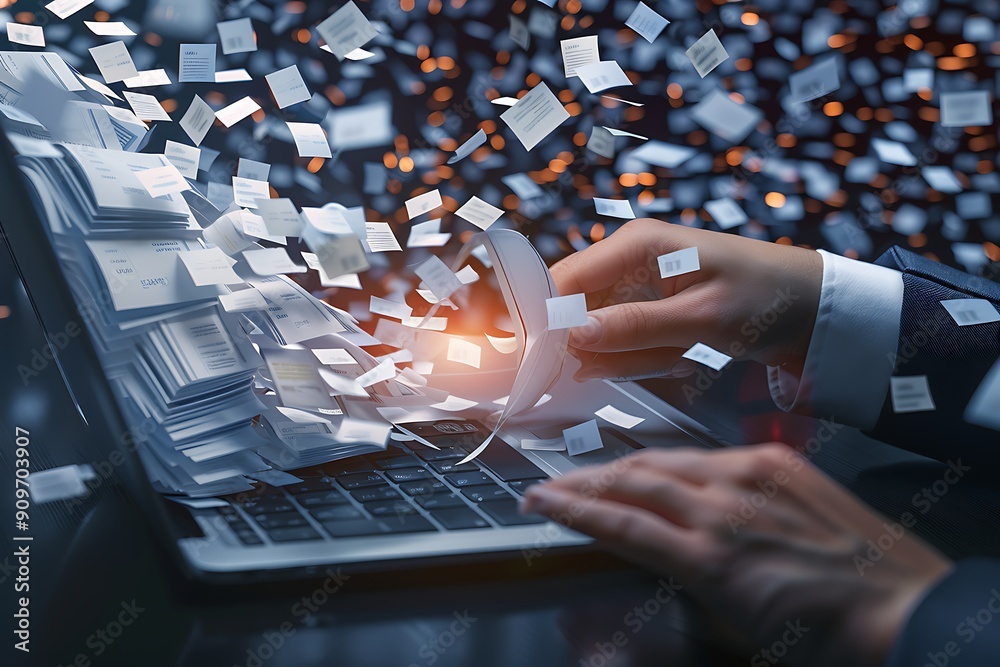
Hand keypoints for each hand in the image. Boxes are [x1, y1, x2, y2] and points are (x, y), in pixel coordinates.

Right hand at [520, 444, 952, 666]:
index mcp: (709, 559)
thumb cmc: (824, 639)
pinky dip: (675, 458)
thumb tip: (623, 600)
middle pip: (634, 480)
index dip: (571, 510)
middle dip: (584, 481)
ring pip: (667, 459)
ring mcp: (753, 477)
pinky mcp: (779, 462)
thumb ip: (671, 613)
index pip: (619, 523)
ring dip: (623, 464)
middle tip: (553, 482)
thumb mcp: (736, 641)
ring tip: (594, 470)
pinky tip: (661, 463)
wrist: (905, 611)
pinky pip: (711, 452)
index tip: (539, 501)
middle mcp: (724, 508)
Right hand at [549, 218, 822, 380]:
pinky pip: (625, 341)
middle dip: (595, 345)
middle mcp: (630, 261)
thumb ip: (635, 327)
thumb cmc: (766, 297)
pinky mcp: (651, 310)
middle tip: (634, 363)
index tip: (545, 359)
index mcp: (637, 246)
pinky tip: (680, 356)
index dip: (547, 319)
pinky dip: (645, 358)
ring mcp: (639, 287)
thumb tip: (573, 335)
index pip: (564, 280)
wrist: (813, 308)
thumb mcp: (701, 317)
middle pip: (577, 309)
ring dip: (628, 356)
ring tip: (678, 354)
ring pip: (601, 332)